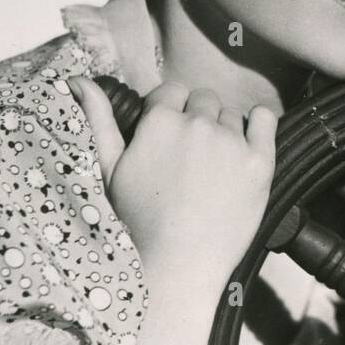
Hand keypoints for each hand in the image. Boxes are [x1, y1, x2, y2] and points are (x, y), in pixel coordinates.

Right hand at [67, 77, 276, 282]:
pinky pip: (265, 119)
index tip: (169, 138)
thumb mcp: (109, 169)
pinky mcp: (260, 162)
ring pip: (231, 115)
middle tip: (191, 157)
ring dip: (224, 131)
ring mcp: (232, 142)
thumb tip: (78, 80)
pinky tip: (249, 142)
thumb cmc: (137, 221)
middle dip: (197, 119)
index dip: (170, 112)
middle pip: (204, 100)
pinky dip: (259, 124)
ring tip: (212, 167)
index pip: (172, 91)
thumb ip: (99, 120)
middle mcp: (198, 123)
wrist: (178, 264)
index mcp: (160, 120)